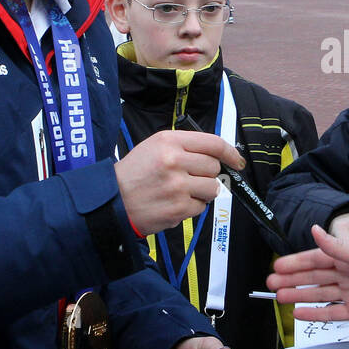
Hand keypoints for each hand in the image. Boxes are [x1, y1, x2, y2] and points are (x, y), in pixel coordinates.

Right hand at [115, 129, 243, 234]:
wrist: (111, 201)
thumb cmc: (133, 174)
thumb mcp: (154, 147)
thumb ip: (184, 147)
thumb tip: (217, 156)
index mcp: (169, 141)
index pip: (213, 142)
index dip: (230, 152)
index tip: (237, 160)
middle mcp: (174, 161)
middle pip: (214, 167)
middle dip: (207, 174)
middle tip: (189, 178)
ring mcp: (177, 185)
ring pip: (212, 188)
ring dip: (201, 192)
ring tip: (180, 192)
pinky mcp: (178, 207)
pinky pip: (201, 207)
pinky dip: (191, 207)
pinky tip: (173, 203)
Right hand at [269, 225, 348, 326]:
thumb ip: (336, 245)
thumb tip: (314, 229)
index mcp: (347, 258)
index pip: (315, 260)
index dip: (296, 263)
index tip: (278, 265)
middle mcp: (347, 275)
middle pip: (313, 277)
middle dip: (292, 279)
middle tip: (271, 282)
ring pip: (318, 294)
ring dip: (298, 295)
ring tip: (279, 297)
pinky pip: (331, 313)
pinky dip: (315, 313)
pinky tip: (299, 313)